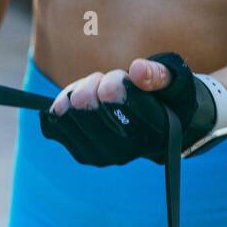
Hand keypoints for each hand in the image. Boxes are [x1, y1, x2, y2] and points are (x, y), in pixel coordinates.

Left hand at [40, 54, 218, 165]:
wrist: (151, 127)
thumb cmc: (162, 99)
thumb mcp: (171, 82)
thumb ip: (157, 75)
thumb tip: (137, 70)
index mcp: (152, 135)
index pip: (122, 109)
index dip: (113, 88)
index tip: (114, 80)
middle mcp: (124, 152)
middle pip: (88, 108)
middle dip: (93, 85)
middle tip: (104, 80)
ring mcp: (99, 156)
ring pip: (69, 112)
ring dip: (78, 91)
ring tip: (95, 88)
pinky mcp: (80, 153)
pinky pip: (56, 122)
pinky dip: (62, 103)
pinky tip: (77, 100)